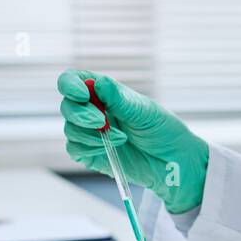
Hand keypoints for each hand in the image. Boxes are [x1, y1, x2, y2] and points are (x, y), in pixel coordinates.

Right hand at [58, 70, 208, 213]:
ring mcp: (89, 132)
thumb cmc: (161, 129)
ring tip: (121, 138)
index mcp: (104, 93)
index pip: (73, 81)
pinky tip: (110, 148)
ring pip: (70, 129)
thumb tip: (97, 83)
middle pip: (68, 106)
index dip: (70, 85)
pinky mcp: (89, 153)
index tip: (82, 95)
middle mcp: (92, 110)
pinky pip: (75, 148)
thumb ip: (119, 99)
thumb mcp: (144, 111)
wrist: (171, 160)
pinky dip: (90, 148)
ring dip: (91, 134)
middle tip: (101, 121)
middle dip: (81, 114)